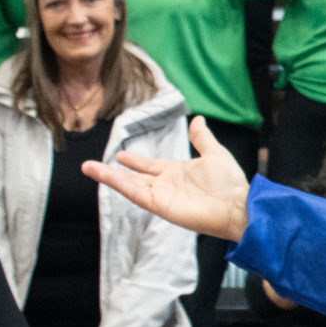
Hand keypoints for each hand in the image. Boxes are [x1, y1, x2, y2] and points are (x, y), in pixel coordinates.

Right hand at [87, 116, 251, 241]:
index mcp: (177, 172)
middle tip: (90, 165)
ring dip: (108, 177)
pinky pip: (136, 194)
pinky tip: (105, 176)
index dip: (135, 161)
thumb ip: (202, 138)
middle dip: (112, 172)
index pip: (150, 166)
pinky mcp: (160, 205)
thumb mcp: (214, 153)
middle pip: (134, 177)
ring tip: (88, 168)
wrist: (237, 205)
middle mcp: (166, 184)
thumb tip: (198, 120)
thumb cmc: (230, 183)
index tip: (120, 155)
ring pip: (129, 185)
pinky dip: (120, 185)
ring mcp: (162, 196)